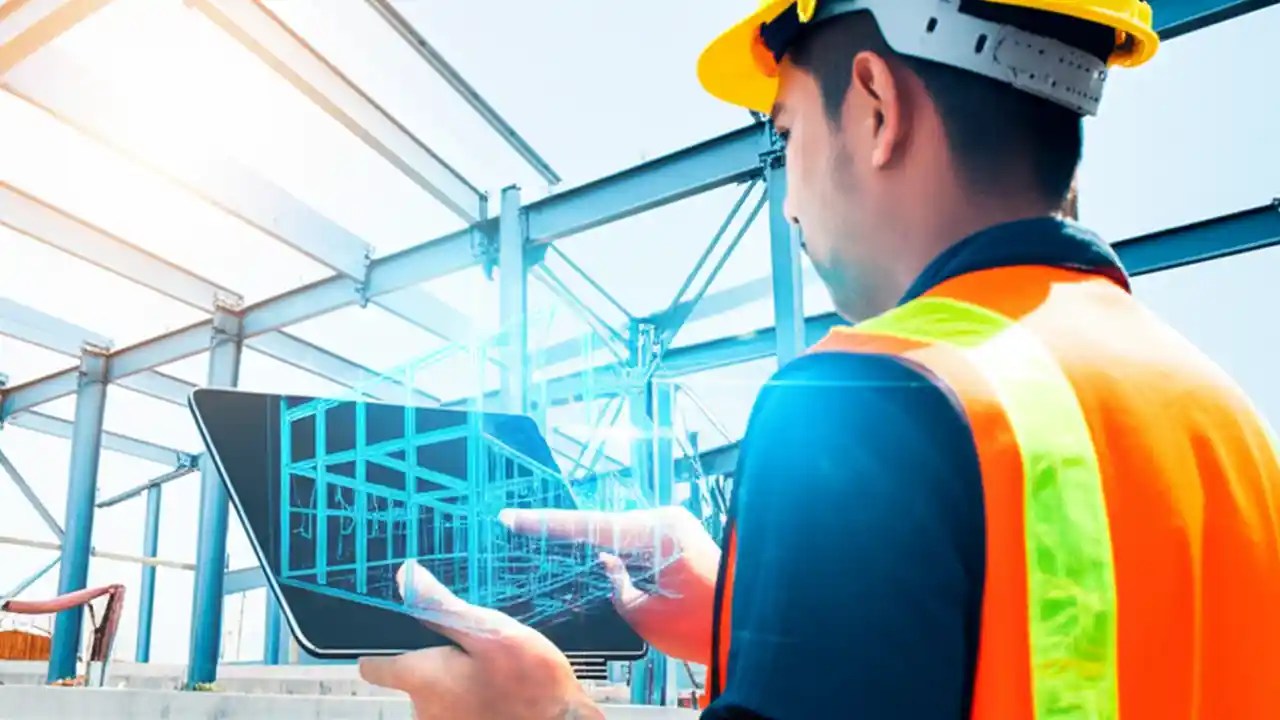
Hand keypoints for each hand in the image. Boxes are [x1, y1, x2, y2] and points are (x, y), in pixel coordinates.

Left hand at [358, 561, 603, 719]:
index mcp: (421, 679)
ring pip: (437, 696)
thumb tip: (406, 578)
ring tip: (491, 670)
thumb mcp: (490, 630)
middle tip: (472, 650)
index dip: (382, 650)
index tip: (402, 638)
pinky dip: (471, 700)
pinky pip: (456, 711)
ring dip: (456, 683)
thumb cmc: (529, 679)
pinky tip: (497, 690)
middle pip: (412, 680)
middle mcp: (423, 711)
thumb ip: (441, 607)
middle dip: (436, 663)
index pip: (373, 667)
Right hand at [499, 505, 720, 664]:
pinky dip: (614, 547)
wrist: (747, 627)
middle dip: (565, 532)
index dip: (547, 525)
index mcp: (657, 532)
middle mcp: (666, 520)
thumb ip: (615, 585)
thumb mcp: (646, 616)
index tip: (514, 518)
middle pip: (602, 526)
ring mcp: (675, 526)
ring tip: (544, 540)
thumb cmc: (706, 625)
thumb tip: (606, 564)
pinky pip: (636, 539)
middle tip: (518, 527)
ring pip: (618, 533)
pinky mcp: (680, 538)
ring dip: (590, 541)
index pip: (590, 527)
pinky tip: (588, 554)